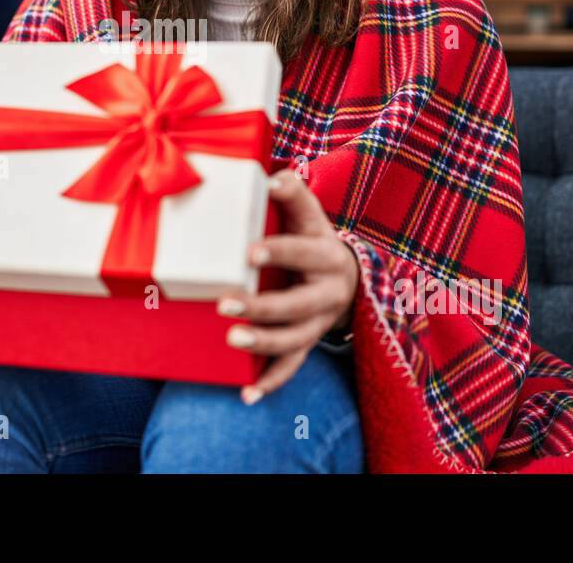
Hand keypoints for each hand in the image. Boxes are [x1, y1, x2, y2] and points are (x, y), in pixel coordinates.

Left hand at [217, 169, 359, 404]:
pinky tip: (246, 395)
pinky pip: (291, 367)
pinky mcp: (309, 342)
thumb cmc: (311, 235)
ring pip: (294, 339)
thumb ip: (290, 192)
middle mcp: (328, 291)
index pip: (302, 249)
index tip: (250, 251)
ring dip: (263, 343)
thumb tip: (269, 176)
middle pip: (296, 303)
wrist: (348, 275)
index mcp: (326, 253)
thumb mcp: (308, 212)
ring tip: (232, 338)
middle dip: (261, 306)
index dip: (279, 251)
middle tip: (224, 303)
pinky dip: (270, 383)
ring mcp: (319, 322)